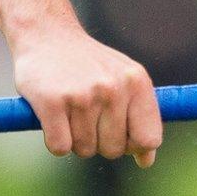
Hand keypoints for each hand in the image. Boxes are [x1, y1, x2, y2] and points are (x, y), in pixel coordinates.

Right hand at [11, 19, 162, 165]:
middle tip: (87, 118)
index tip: (121, 138)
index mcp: (137, 82)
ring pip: (84, 149)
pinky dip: (55, 141)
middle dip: (100, 143)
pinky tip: (54, 118)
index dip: (134, 147)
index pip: (149, 138)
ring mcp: (82, 95)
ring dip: (75, 140)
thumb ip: (139, 117)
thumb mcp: (123, 81)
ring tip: (70, 111)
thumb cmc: (88, 64)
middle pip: (114, 149)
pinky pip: (60, 147)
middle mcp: (113, 88)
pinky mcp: (52, 102)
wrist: (47, 35)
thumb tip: (147, 161)